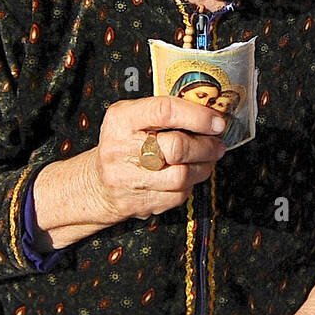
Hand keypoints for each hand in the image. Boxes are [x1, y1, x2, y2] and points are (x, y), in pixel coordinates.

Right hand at [90, 95, 226, 221]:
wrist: (98, 184)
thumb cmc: (123, 145)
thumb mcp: (132, 117)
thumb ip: (165, 112)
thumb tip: (209, 113)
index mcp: (122, 120)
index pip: (165, 111)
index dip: (198, 116)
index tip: (216, 122)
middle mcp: (122, 149)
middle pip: (178, 147)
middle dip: (206, 146)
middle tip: (217, 144)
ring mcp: (129, 179)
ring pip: (183, 175)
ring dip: (203, 167)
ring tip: (206, 160)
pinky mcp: (140, 203)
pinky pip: (178, 195)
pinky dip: (190, 185)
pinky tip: (188, 176)